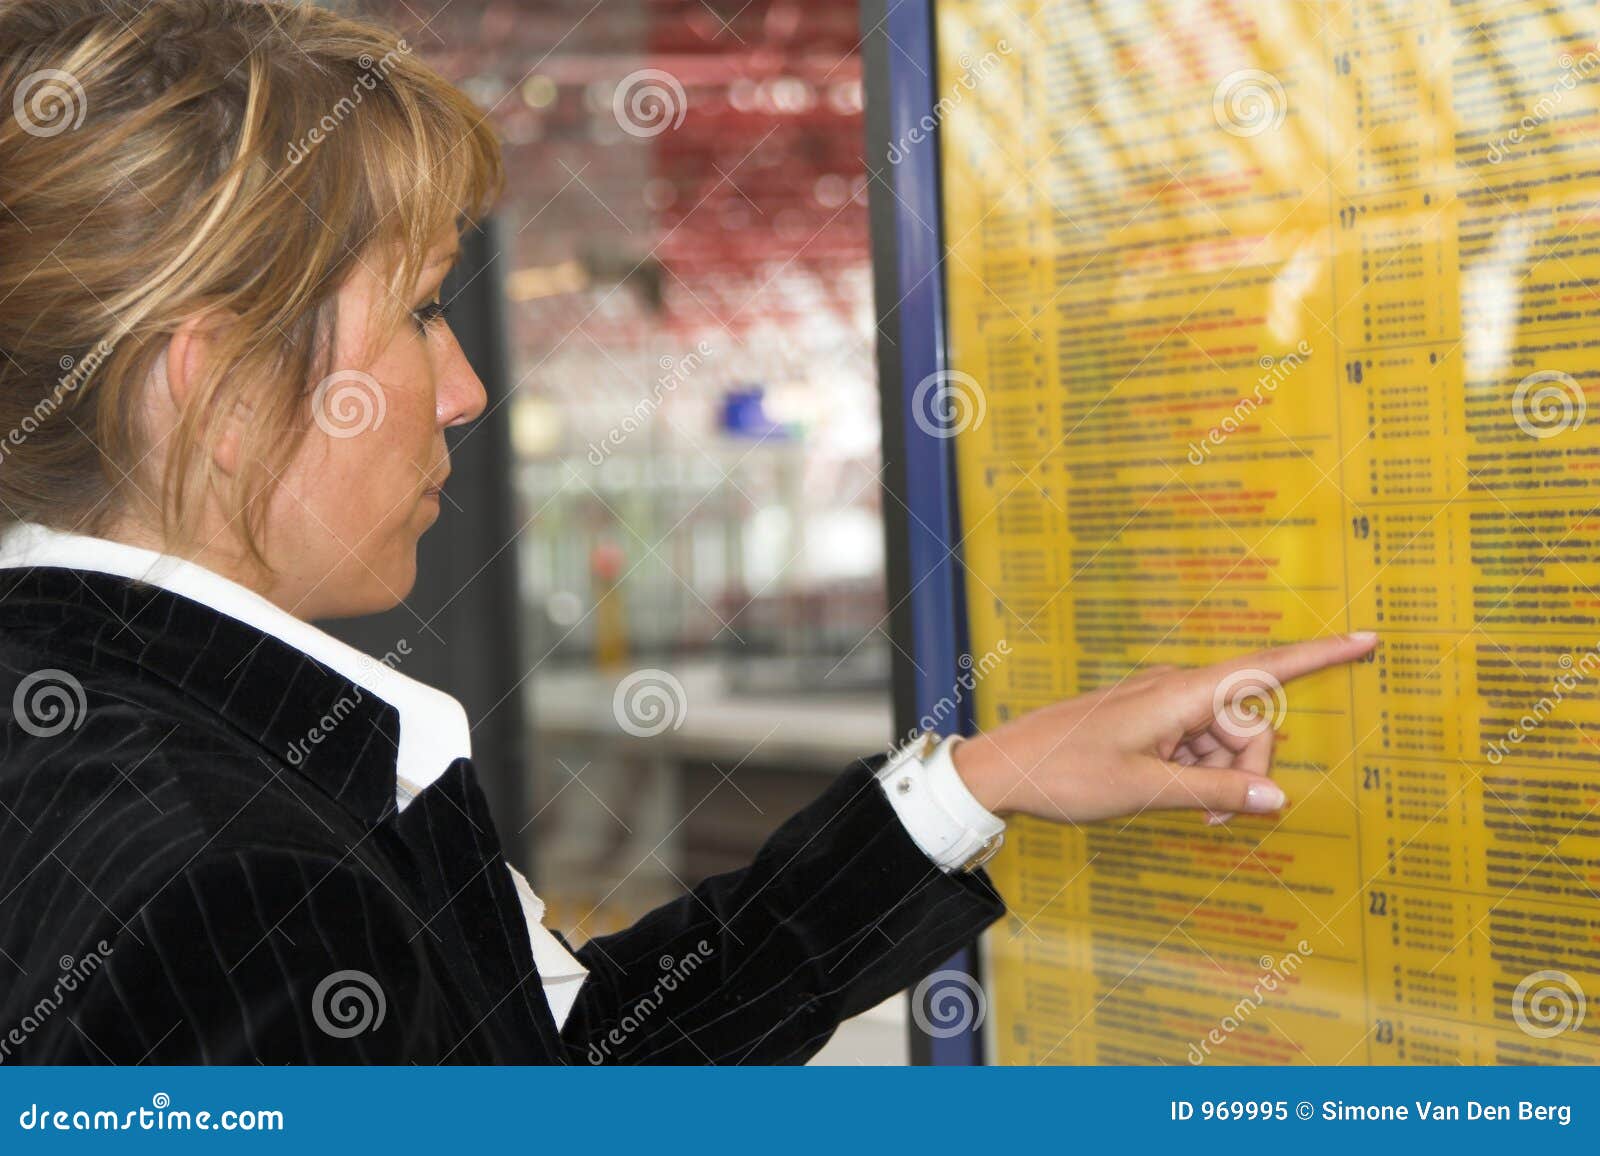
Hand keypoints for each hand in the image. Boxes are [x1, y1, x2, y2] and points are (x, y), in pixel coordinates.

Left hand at [951, 632, 1376, 824]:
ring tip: (1184, 809)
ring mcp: (1161, 704)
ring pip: (1223, 738)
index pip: (1266, 668)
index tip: (1368, 638)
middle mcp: (1177, 689)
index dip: (1321, 655)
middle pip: (1249, 720)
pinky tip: (1174, 798)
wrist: (1003, 768)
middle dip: (1249, 767)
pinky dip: (1197, 772)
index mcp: (1182, 693)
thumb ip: (1217, 791)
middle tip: (1215, 814)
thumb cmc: (1066, 773)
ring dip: (1219, 776)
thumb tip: (1279, 798)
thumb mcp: (1147, 790)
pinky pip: (1195, 743)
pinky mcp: (1147, 720)